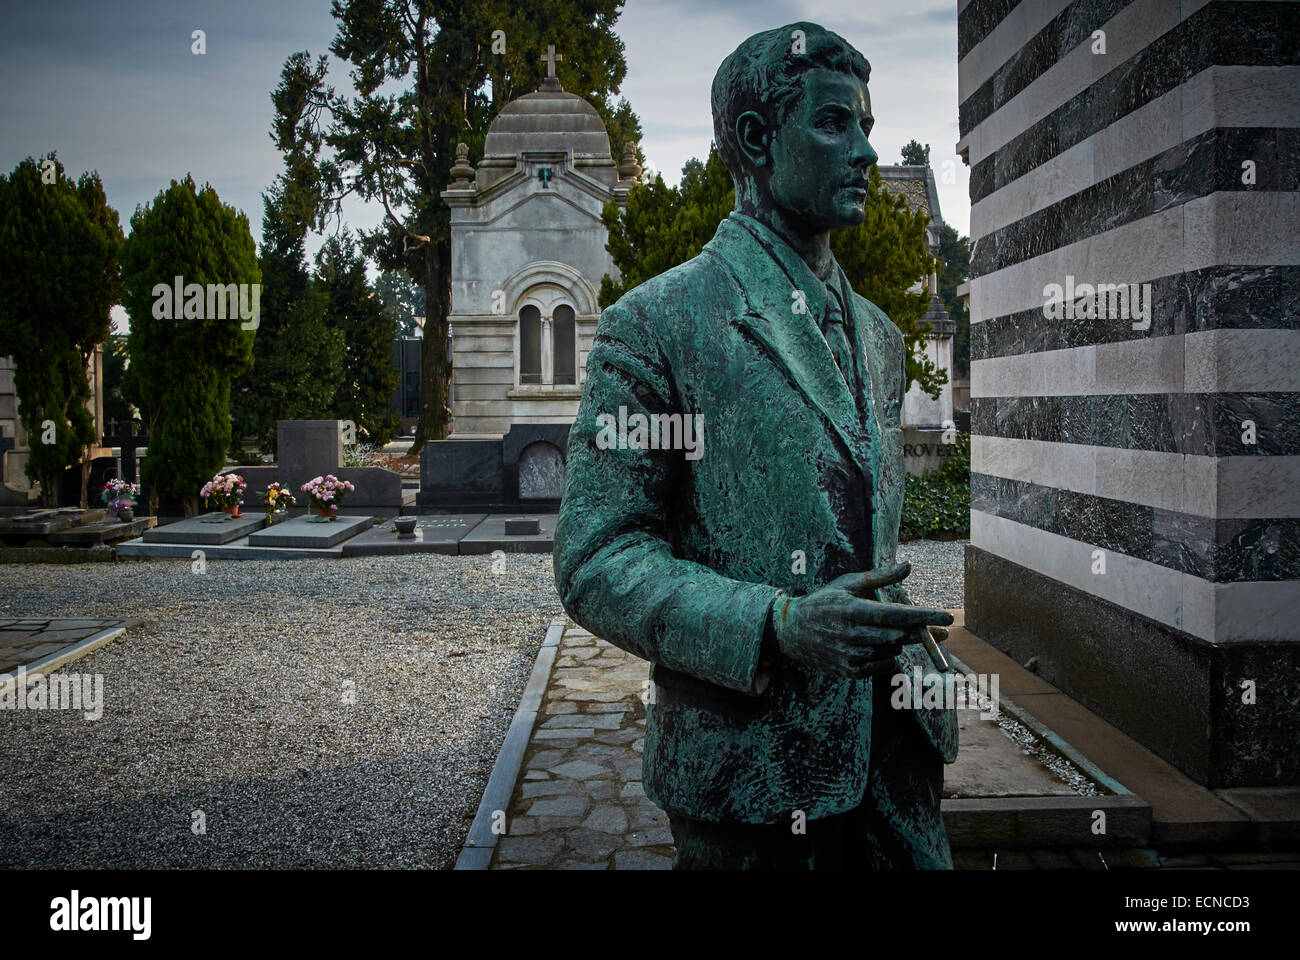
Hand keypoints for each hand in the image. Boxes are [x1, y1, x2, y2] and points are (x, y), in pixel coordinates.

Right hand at [773, 563, 953, 679]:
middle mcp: (852, 635)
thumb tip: (908, 566)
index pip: (897, 615)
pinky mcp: (850, 671)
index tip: (948, 617)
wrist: (792, 632)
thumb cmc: (825, 602)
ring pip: (893, 651)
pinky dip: (889, 656)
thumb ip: (880, 577)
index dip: (925, 616)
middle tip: (942, 631)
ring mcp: (850, 656)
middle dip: (924, 634)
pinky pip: (883, 666)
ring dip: (902, 643)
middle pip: (900, 637)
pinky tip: (881, 645)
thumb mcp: (848, 584)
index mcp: (853, 610)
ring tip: (896, 633)